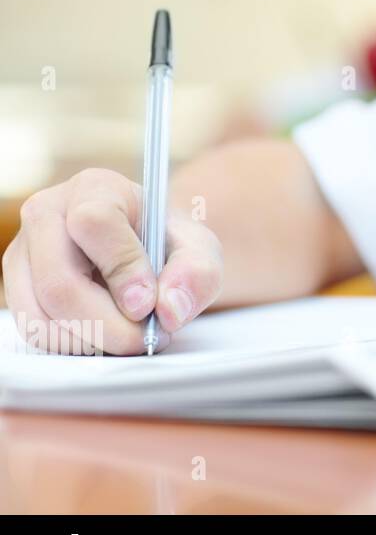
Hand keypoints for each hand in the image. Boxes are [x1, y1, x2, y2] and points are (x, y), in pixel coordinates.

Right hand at [3, 168, 222, 354]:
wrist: (145, 250)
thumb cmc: (169, 244)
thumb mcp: (199, 249)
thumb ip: (197, 272)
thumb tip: (168, 309)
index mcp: (95, 188)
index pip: (95, 223)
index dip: (124, 269)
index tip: (149, 303)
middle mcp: (47, 214)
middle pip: (59, 282)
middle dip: (108, 324)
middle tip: (145, 338)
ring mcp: (24, 253)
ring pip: (42, 316)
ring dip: (92, 340)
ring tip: (130, 335)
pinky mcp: (17, 288)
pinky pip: (36, 332)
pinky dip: (76, 345)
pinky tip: (106, 335)